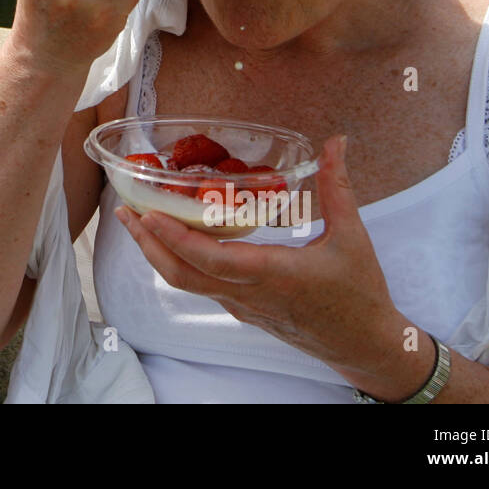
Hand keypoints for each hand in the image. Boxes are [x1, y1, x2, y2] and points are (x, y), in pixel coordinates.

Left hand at [115, 136, 418, 384]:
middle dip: (148, 245)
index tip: (149, 215)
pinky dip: (180, 262)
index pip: (212, 260)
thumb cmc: (360, 293)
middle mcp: (249, 294)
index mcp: (273, 274)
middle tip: (124, 212)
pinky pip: (202, 286)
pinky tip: (174, 239)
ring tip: (138, 222)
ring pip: (188, 284)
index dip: (176, 239)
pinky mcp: (244, 310)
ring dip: (158, 254)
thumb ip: (338, 187)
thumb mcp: (353, 237)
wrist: (365, 346)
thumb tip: (336, 141)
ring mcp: (242, 306)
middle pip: (183, 276)